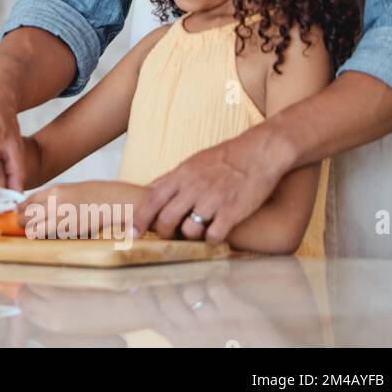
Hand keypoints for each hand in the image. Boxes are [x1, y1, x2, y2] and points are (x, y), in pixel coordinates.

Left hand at [17, 181, 146, 238]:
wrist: (113, 202)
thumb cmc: (94, 196)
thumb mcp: (70, 190)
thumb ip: (52, 197)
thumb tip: (37, 206)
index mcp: (54, 191)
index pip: (27, 201)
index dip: (21, 209)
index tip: (18, 213)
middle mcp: (54, 203)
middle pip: (25, 215)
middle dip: (22, 221)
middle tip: (22, 225)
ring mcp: (60, 217)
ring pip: (33, 228)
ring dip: (31, 231)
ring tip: (33, 232)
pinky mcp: (68, 230)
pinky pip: (47, 235)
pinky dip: (43, 236)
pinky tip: (46, 236)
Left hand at [134, 126, 293, 243]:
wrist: (260, 152)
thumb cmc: (225, 157)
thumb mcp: (192, 163)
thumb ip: (171, 179)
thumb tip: (148, 190)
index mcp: (181, 175)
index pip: (152, 199)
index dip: (139, 219)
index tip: (132, 233)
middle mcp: (194, 188)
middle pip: (166, 219)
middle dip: (163, 232)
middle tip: (167, 235)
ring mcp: (214, 200)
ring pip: (189, 230)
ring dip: (189, 236)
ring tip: (196, 231)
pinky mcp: (233, 211)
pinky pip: (214, 235)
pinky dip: (212, 240)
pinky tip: (216, 234)